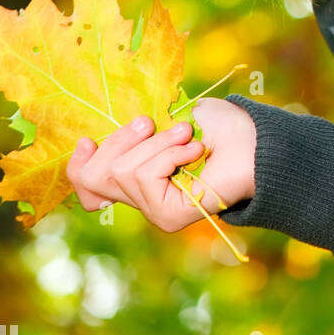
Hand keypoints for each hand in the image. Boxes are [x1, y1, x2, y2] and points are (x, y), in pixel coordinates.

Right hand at [66, 97, 256, 233]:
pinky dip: (170, 154)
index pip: (88, 186)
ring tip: (189, 137)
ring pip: (124, 170)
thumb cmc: (219, 126)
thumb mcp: (169, 117)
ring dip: (159, 142)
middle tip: (154, 122)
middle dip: (121, 139)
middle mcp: (142, 198)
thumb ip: (135, 129)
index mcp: (138, 175)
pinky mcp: (168, 217)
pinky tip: (196, 152)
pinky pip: (146, 176)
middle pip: (96, 175)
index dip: (77, 165)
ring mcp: (154, 211)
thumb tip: (92, 136)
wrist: (256, 142)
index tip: (87, 140)